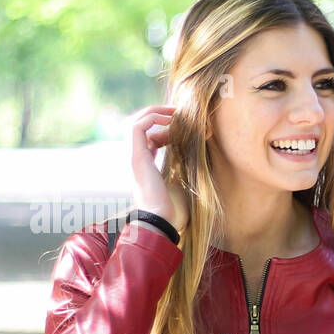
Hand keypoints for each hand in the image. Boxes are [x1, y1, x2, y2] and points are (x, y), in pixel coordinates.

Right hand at [129, 104, 188, 234]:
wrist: (163, 221)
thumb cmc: (175, 209)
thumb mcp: (182, 182)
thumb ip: (184, 167)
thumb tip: (199, 156)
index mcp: (145, 166)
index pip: (147, 137)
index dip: (163, 127)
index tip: (182, 125)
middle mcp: (137, 158)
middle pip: (138, 126)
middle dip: (156, 114)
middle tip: (177, 112)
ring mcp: (134, 157)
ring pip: (135, 122)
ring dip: (155, 112)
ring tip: (174, 112)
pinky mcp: (136, 156)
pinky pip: (138, 126)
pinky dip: (153, 117)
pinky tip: (171, 119)